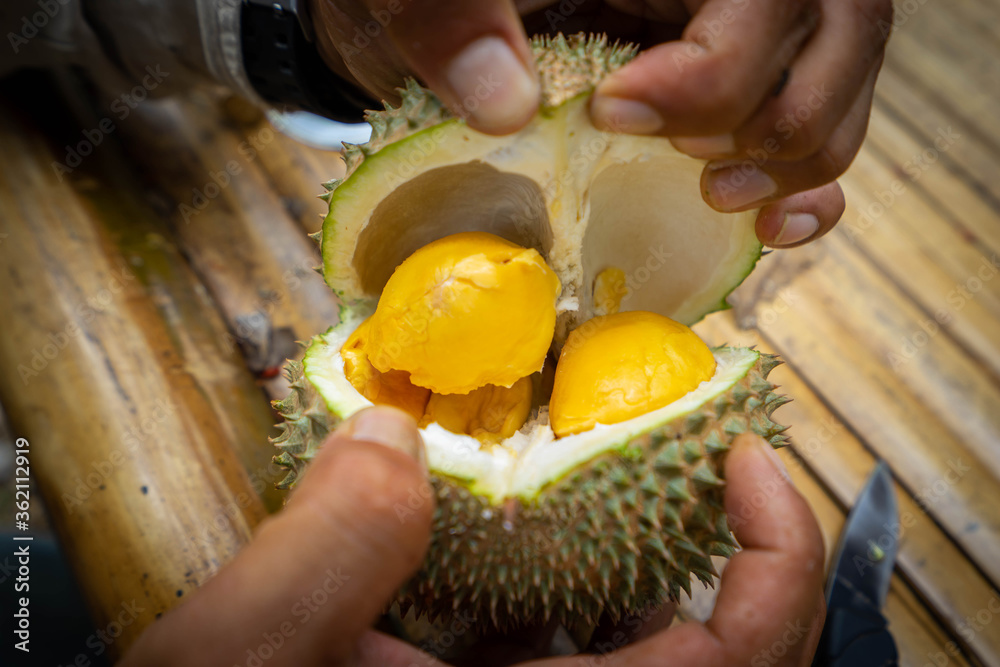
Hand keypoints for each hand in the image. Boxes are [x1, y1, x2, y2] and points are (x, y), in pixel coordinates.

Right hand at [121, 415, 825, 665]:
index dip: (779, 557)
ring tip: (577, 458)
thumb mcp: (252, 656)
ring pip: (622, 638)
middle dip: (706, 533)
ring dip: (618, 545)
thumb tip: (387, 432)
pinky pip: (552, 642)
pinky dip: (547, 573)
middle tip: (672, 434)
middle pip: (704, 646)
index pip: (739, 663)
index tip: (748, 456)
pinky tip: (492, 521)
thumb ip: (329, 548)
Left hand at [308, 0, 891, 248]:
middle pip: (839, 30)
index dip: (716, 68)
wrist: (459, 6)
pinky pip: (829, 123)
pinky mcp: (749, 80)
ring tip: (718, 197)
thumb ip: (451, 15)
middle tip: (686, 163)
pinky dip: (813, 185)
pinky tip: (774, 228)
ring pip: (844, 82)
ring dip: (797, 159)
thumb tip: (501, 104)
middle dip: (768, 117)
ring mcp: (758, 26)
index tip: (618, 113)